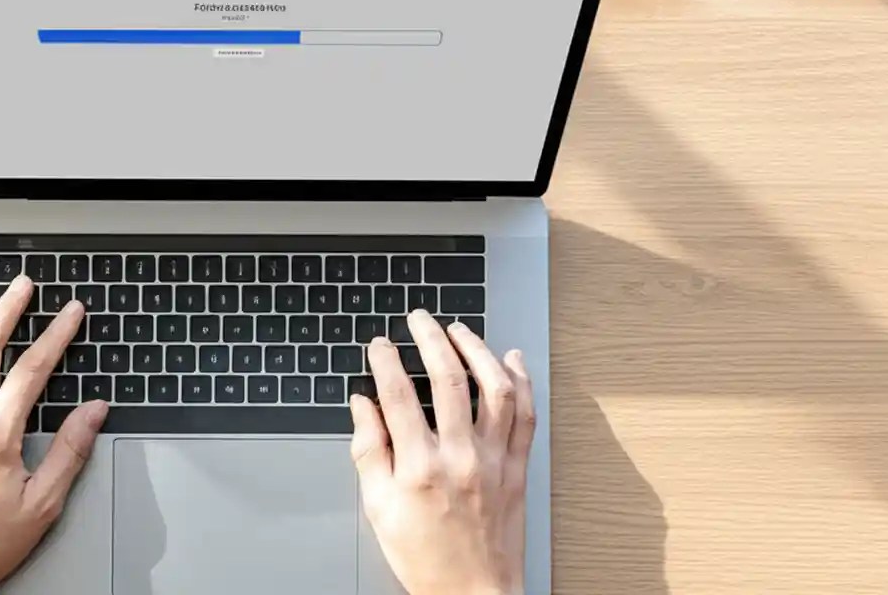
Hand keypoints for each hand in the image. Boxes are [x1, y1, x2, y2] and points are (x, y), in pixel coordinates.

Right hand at [350, 310, 534, 594]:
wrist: (473, 594)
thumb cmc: (424, 557)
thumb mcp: (378, 508)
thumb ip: (368, 451)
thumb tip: (362, 406)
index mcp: (419, 468)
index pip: (399, 395)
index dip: (385, 360)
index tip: (379, 344)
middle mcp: (460, 457)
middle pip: (448, 379)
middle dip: (431, 338)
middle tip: (419, 320)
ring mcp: (494, 460)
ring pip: (494, 388)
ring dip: (477, 350)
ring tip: (460, 330)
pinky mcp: (517, 468)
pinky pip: (526, 414)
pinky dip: (521, 381)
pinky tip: (511, 359)